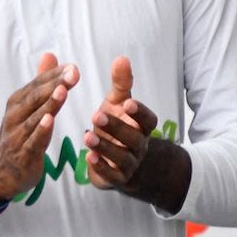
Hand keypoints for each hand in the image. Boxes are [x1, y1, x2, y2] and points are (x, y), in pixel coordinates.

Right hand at [0, 53, 78, 203]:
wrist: (1, 171)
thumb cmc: (19, 135)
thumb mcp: (28, 107)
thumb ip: (41, 82)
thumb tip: (50, 54)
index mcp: (18, 101)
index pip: (38, 84)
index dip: (55, 75)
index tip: (73, 67)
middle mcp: (15, 114)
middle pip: (36, 96)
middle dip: (55, 84)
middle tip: (73, 73)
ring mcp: (17, 134)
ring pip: (35, 116)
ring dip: (49, 103)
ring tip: (62, 91)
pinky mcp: (23, 153)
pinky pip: (33, 140)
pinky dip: (40, 130)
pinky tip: (50, 120)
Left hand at [83, 56, 159, 189]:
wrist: (125, 163)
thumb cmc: (119, 124)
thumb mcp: (119, 103)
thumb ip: (121, 83)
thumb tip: (121, 58)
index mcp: (142, 127)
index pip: (148, 120)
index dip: (140, 113)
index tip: (128, 103)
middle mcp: (138, 146)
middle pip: (133, 138)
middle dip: (116, 127)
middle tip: (96, 115)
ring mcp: (129, 164)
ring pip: (121, 158)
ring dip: (105, 147)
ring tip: (88, 136)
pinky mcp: (115, 178)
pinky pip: (111, 176)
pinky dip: (101, 168)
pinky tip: (89, 157)